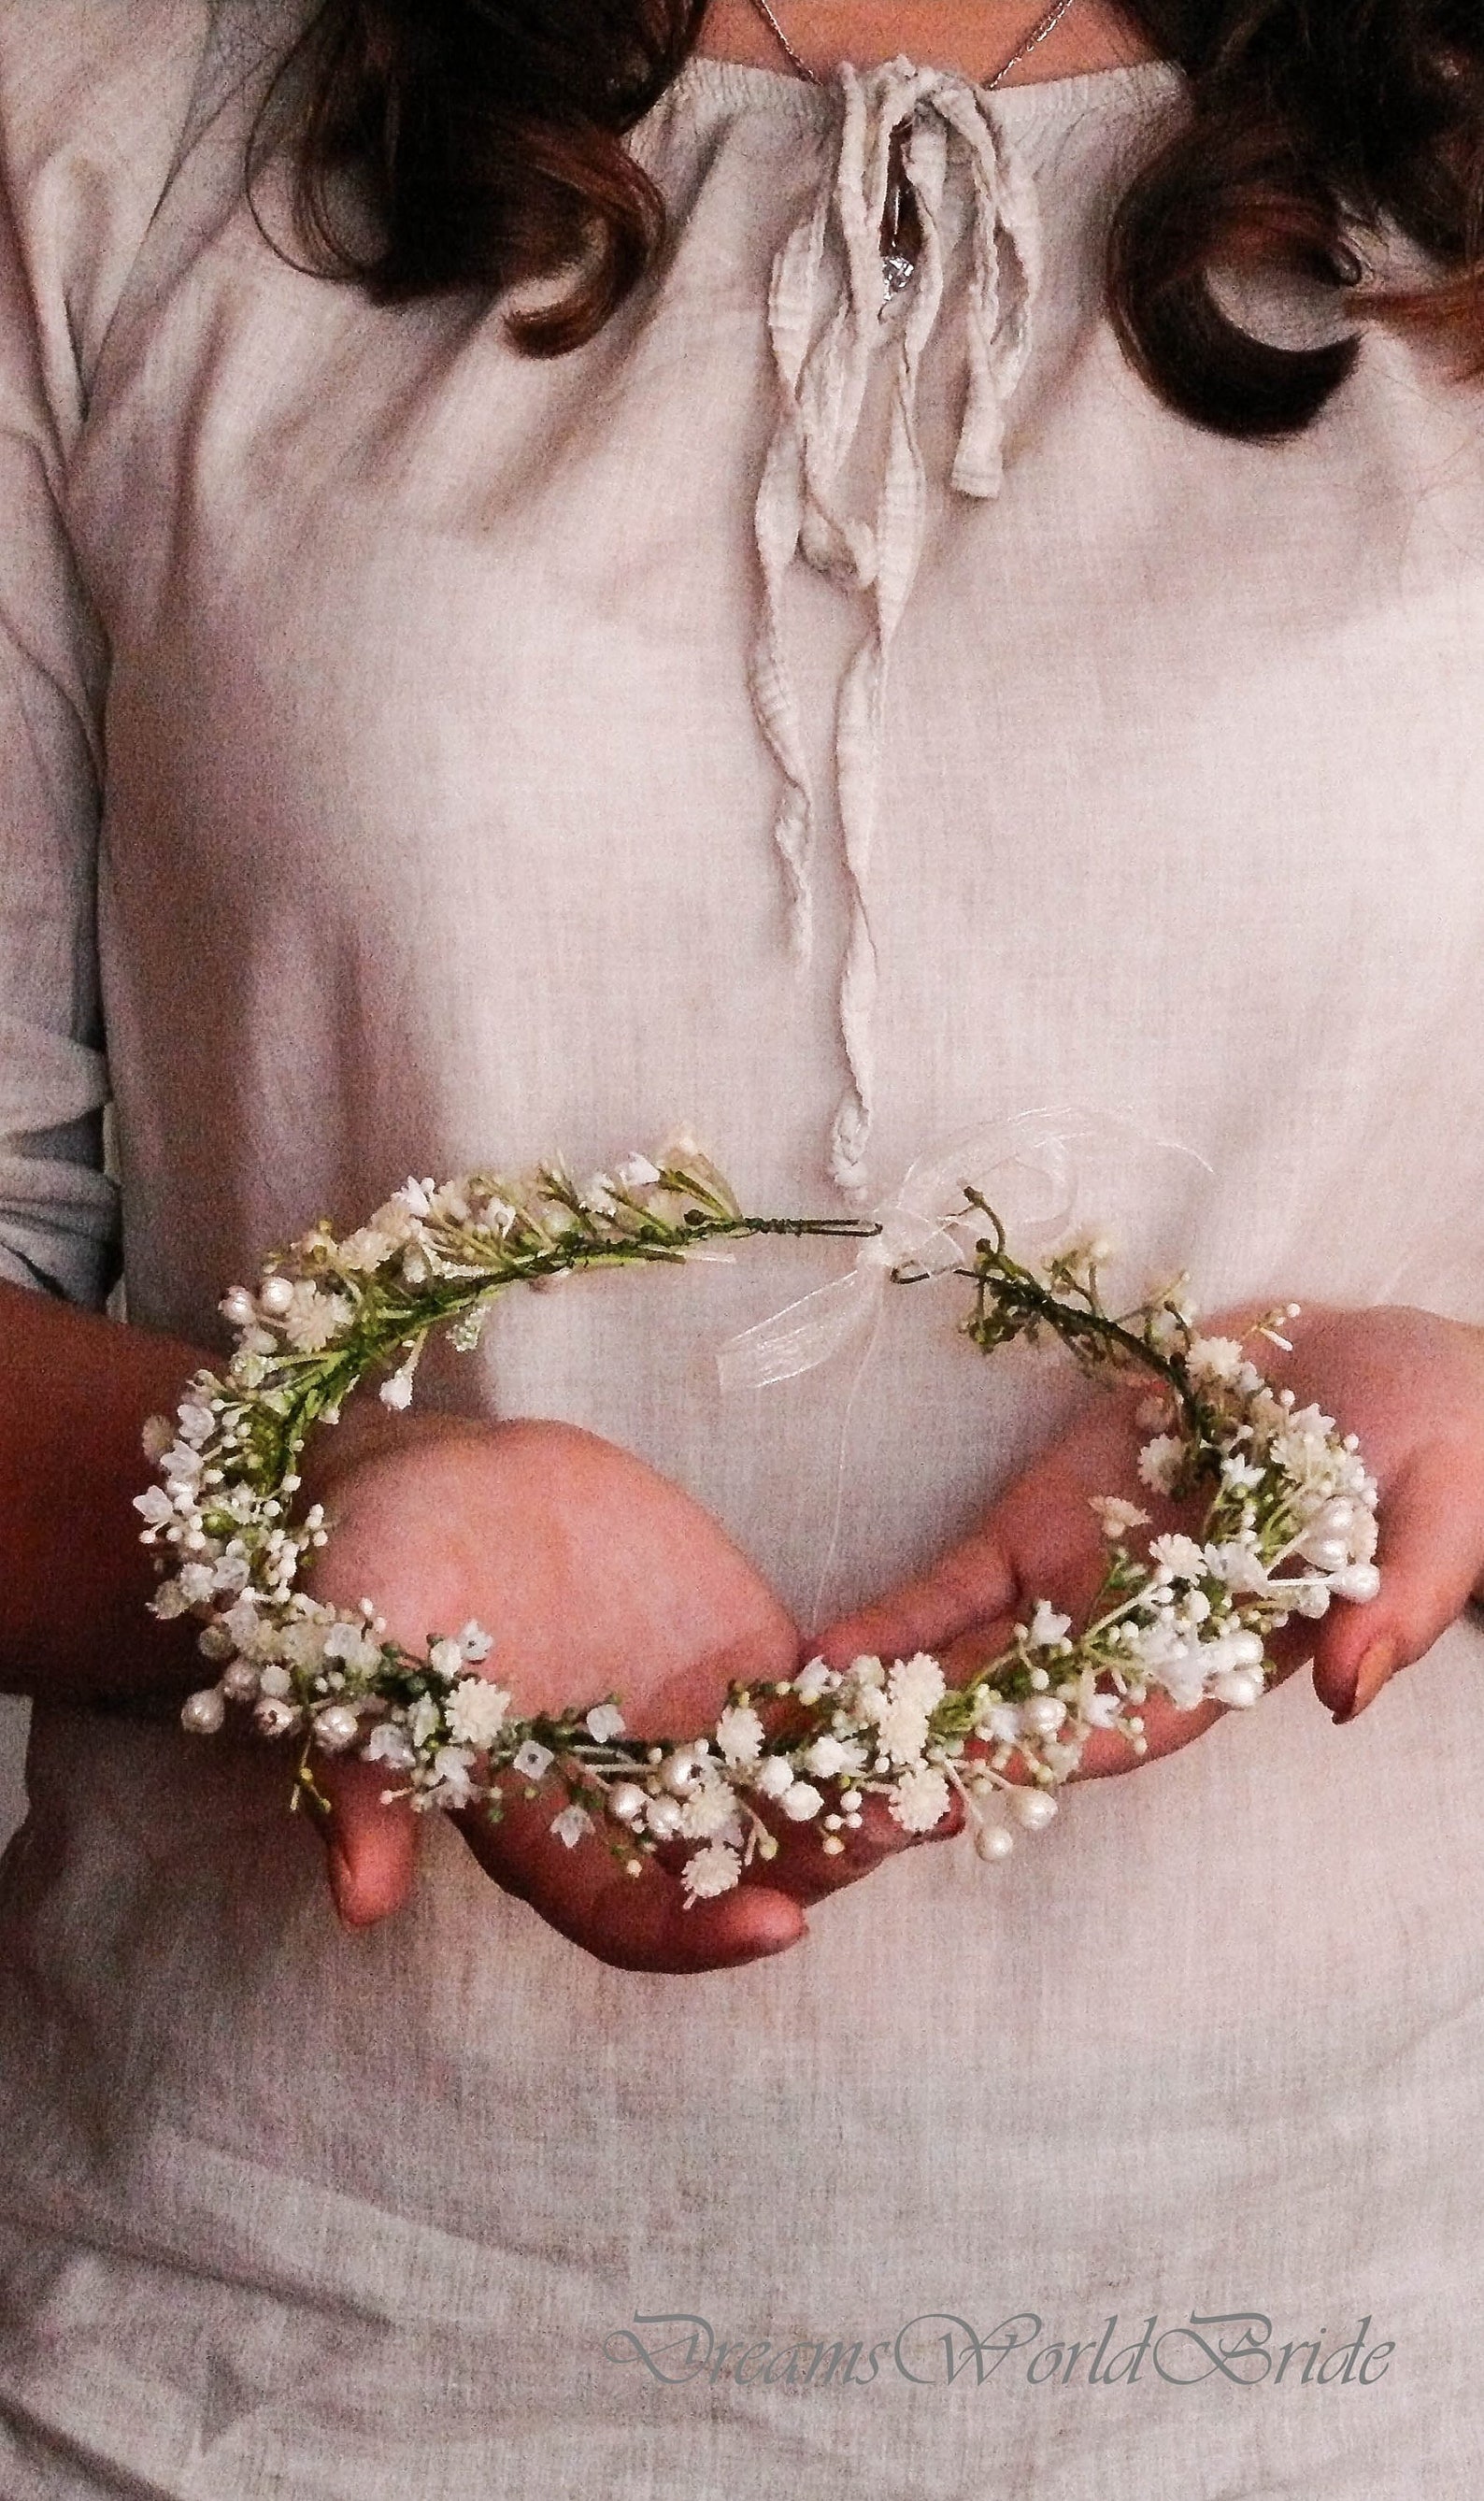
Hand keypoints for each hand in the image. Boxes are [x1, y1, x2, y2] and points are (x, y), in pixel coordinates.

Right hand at [304, 1414, 954, 1966]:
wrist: (435, 1486)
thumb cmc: (373, 1574)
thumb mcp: (355, 1658)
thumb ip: (370, 1774)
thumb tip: (356, 1900)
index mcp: (541, 1832)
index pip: (631, 1918)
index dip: (699, 1931)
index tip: (775, 1924)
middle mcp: (631, 1804)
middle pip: (742, 1865)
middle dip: (824, 1856)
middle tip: (905, 1831)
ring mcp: (696, 1734)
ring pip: (801, 1792)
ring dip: (876, 1789)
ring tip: (959, 1769)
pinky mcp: (741, 1662)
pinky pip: (821, 1701)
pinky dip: (880, 1704)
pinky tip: (949, 1684)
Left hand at [818, 1303, 1483, 1770]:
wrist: (1384, 1361)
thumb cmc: (1443, 1450)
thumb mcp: (1444, 1518)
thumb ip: (1396, 1604)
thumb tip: (1346, 1693)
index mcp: (1229, 1664)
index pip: (1133, 1729)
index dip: (1056, 1761)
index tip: (975, 1792)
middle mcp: (1138, 1647)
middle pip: (1025, 1724)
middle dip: (933, 1771)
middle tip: (838, 1814)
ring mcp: (1078, 1589)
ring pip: (968, 1669)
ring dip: (884, 1715)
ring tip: (790, 1752)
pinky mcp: (1038, 1524)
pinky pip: (953, 1587)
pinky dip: (890, 1623)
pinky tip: (819, 1653)